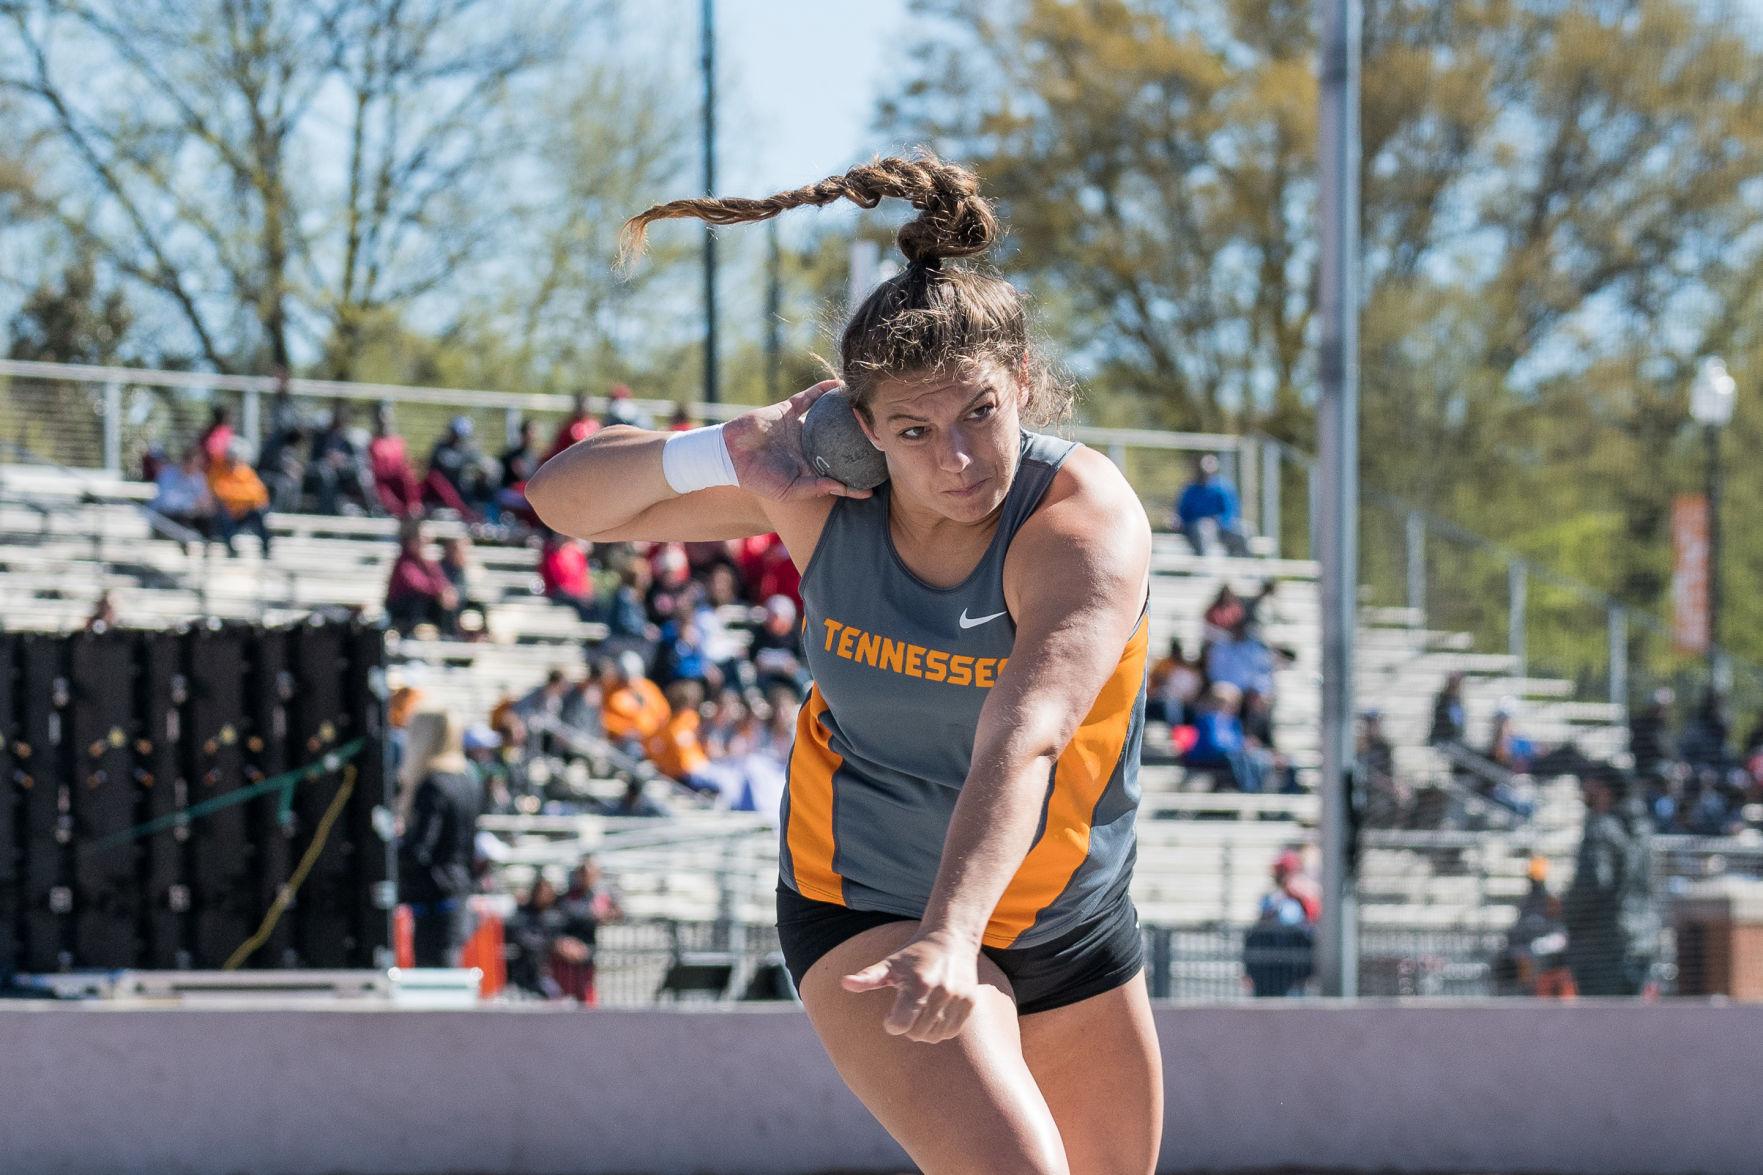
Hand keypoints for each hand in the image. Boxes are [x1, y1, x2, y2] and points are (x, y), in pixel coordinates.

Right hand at [721, 380, 873, 501]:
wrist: (729, 455)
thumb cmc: (758, 478)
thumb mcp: (789, 491)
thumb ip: (816, 488)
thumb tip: (841, 488)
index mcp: (810, 467)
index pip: (838, 473)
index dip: (857, 479)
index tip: (878, 481)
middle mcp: (808, 446)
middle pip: (839, 441)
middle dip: (858, 439)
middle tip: (880, 435)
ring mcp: (800, 427)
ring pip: (829, 416)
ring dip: (845, 410)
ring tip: (866, 404)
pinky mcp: (788, 410)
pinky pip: (810, 398)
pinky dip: (823, 390)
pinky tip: (840, 384)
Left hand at [840, 928, 979, 1043]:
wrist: (951, 939)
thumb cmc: (913, 955)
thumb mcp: (889, 964)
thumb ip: (868, 977)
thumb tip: (844, 983)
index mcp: (919, 984)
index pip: (901, 1026)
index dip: (891, 1023)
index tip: (890, 1015)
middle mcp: (941, 992)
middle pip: (916, 1034)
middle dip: (907, 1026)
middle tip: (906, 1009)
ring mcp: (958, 998)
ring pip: (934, 1036)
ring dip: (923, 1030)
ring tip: (920, 1010)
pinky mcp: (969, 1003)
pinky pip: (951, 1032)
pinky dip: (940, 1029)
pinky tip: (935, 1012)